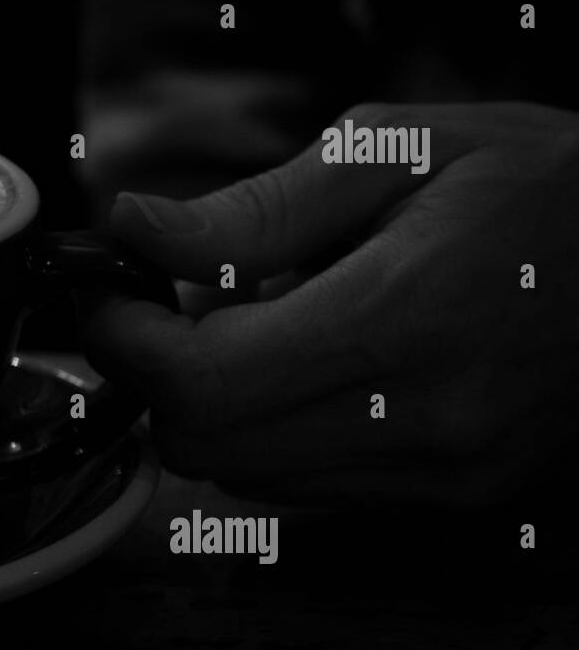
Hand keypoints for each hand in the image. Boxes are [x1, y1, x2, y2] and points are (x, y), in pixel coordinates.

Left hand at [80, 102, 578, 507]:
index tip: (113, 293)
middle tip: (175, 301)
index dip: (124, 340)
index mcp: (399, 322)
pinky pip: (307, 485)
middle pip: (203, 444)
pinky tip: (311, 362)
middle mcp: (419, 424)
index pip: (197, 382)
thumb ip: (253, 209)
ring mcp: (439, 474)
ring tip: (260, 319)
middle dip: (159, 373)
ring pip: (247, 473)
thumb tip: (139, 230)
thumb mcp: (396, 154)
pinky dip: (272, 428)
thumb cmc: (545, 188)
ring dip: (215, 403)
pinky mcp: (452, 496)